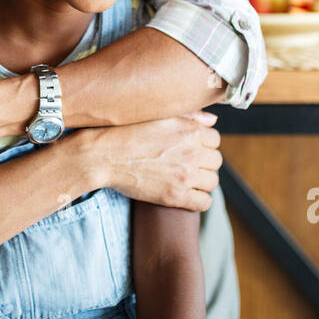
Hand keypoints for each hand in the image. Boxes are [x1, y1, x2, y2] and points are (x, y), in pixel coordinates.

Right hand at [82, 111, 221, 210]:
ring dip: (201, 182)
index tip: (190, 149)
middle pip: (216, 162)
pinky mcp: (175, 196)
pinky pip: (204, 202)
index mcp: (190, 130)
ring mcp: (185, 175)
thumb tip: (213, 121)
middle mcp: (192, 152)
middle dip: (203, 163)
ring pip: (212, 182)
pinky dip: (197, 200)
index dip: (203, 144)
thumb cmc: (126, 132)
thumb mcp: (159, 116)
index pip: (215, 140)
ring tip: (184, 180)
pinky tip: (185, 195)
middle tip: (186, 165)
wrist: (102, 155)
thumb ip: (190, 116)